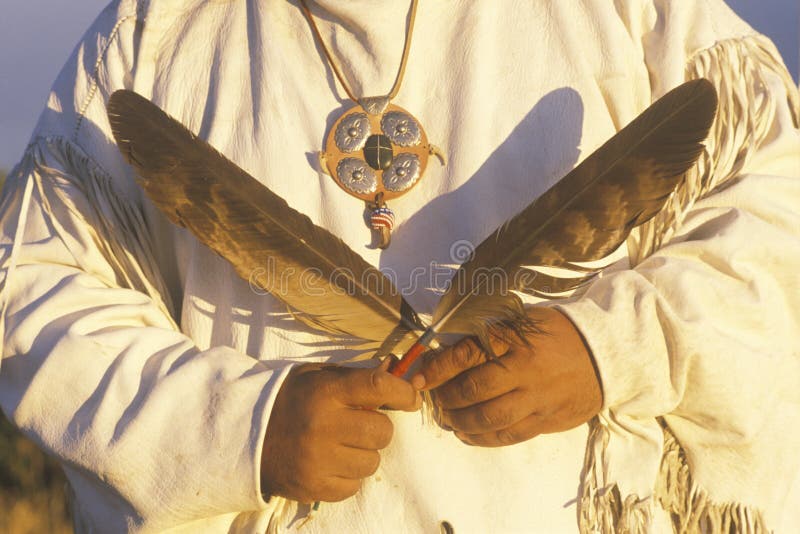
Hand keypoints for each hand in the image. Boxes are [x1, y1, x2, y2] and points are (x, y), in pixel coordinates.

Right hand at [261, 359, 420, 502]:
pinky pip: (355, 485)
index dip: (403, 392)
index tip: (411, 398)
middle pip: (382, 431)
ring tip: (342, 445)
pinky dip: (349, 475)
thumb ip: (357, 376)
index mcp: (325, 393)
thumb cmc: (291, 399)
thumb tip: (399, 370)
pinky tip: (331, 462)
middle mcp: (322, 426)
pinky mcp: (314, 487)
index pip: (377, 387)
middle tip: (361, 424)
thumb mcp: (318, 377)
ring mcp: (318, 460)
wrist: (245, 434)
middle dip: (378, 427)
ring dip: (364, 453)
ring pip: (372, 462)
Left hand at [412, 307, 601, 446]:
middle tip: (434, 399)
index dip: (437, 369)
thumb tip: (446, 351)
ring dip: (460, 421)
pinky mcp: (546, 421)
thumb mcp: (524, 322)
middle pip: (474, 390)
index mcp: (516, 340)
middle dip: (446, 397)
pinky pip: (508, 436)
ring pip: (489, 418)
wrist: (605, 355)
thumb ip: (489, 334)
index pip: (467, 355)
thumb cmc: (557, 334)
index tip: (418, 377)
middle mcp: (525, 370)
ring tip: (448, 418)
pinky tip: (467, 434)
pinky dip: (482, 438)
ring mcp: (537, 399)